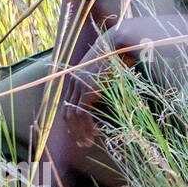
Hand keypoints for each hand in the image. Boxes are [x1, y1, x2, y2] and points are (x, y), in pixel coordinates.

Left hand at [57, 27, 137, 148]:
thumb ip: (104, 80)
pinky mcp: (87, 90)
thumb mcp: (108, 68)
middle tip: (82, 142)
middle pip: (67, 111)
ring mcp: (79, 86)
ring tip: (87, 143)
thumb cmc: (119, 53)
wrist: (120, 43)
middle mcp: (73, 81)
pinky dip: (86, 126)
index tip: (79, 131)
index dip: (72, 119)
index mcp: (76, 76)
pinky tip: (93, 134)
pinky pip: (83, 113)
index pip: (69, 102)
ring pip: (73, 115)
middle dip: (73, 129)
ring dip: (79, 131)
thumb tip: (110, 90)